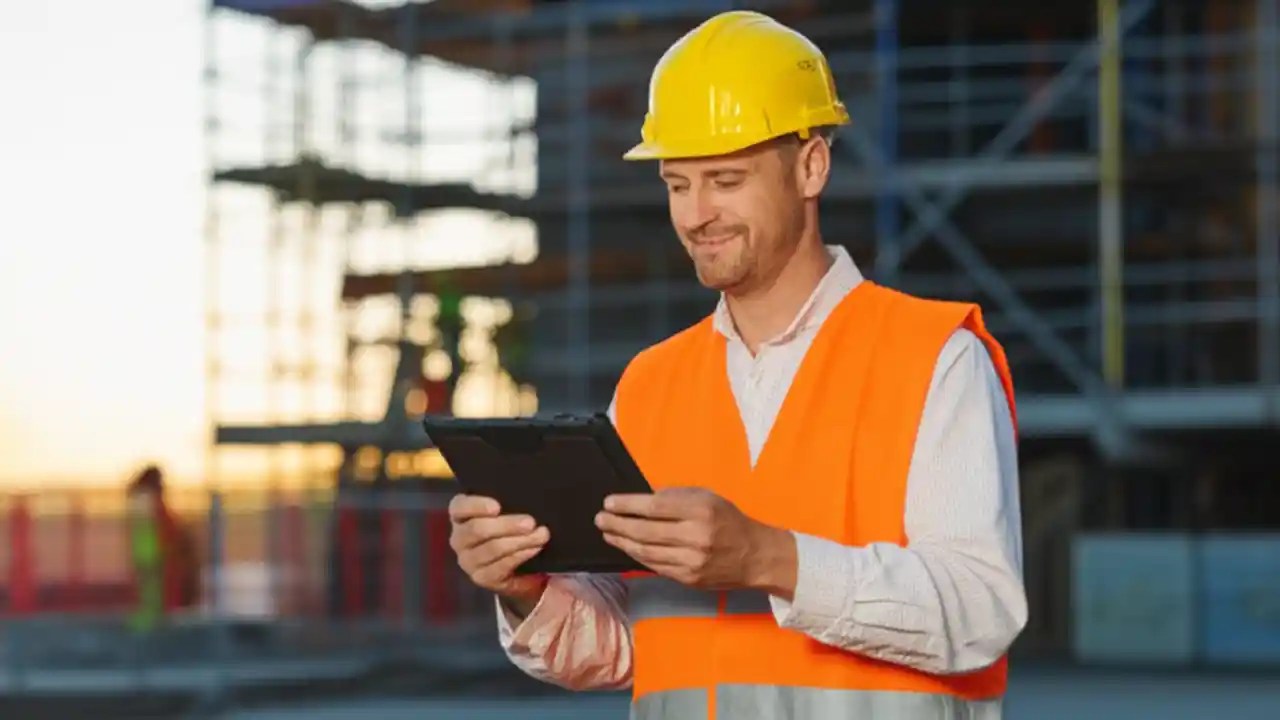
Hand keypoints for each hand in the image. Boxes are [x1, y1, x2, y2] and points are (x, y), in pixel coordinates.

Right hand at [449, 494, 549, 607]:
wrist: (520, 565)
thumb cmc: (511, 528)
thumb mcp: (508, 512)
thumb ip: (509, 503)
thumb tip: (525, 497)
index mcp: (460, 516)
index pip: (459, 507)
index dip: (476, 506)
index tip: (497, 507)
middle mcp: (459, 538)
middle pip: (477, 529)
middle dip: (507, 525)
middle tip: (530, 523)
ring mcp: (468, 561)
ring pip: (492, 548)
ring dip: (520, 541)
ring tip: (541, 535)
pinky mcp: (481, 578)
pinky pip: (501, 566)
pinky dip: (521, 555)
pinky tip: (535, 548)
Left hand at [595, 487, 794, 592]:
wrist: (755, 556)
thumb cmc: (729, 521)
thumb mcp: (707, 497)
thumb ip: (676, 496)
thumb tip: (643, 498)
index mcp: (700, 510)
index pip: (654, 507)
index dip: (627, 505)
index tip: (609, 502)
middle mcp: (695, 536)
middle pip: (645, 531)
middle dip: (617, 524)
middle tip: (600, 519)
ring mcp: (691, 561)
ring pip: (646, 551)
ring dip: (622, 542)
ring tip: (608, 533)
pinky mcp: (687, 578)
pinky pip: (654, 566)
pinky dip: (637, 556)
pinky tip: (626, 547)